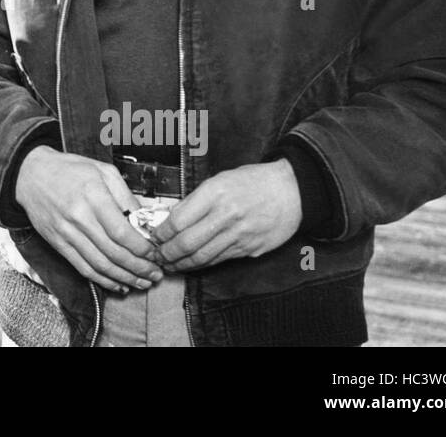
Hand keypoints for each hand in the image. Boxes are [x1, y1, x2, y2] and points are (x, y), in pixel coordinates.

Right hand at [14, 146, 163, 293]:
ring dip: (125, 278)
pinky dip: (103, 280)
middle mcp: (79, 217)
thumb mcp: (102, 169)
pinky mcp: (58, 244)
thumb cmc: (68, 169)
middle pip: (113, 252)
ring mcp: (66, 233)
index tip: (155, 254)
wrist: (29, 174)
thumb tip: (143, 220)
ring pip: (100, 265)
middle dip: (139, 268)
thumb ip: (125, 194)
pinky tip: (118, 284)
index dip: (141, 248)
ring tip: (142, 282)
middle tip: (155, 274)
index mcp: (93, 195)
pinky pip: (83, 268)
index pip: (121, 231)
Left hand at [153, 160, 301, 270]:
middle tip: (156, 256)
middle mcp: (226, 216)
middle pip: (187, 243)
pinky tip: (192, 265)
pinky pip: (220, 260)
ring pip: (202, 257)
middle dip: (167, 253)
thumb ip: (196, 200)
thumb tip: (172, 218)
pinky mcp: (250, 249)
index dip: (161, 233)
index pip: (178, 220)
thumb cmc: (254, 181)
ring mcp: (239, 235)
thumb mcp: (220, 180)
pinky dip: (202, 264)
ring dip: (181, 264)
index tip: (153, 236)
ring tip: (169, 265)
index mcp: (215, 193)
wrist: (292, 191)